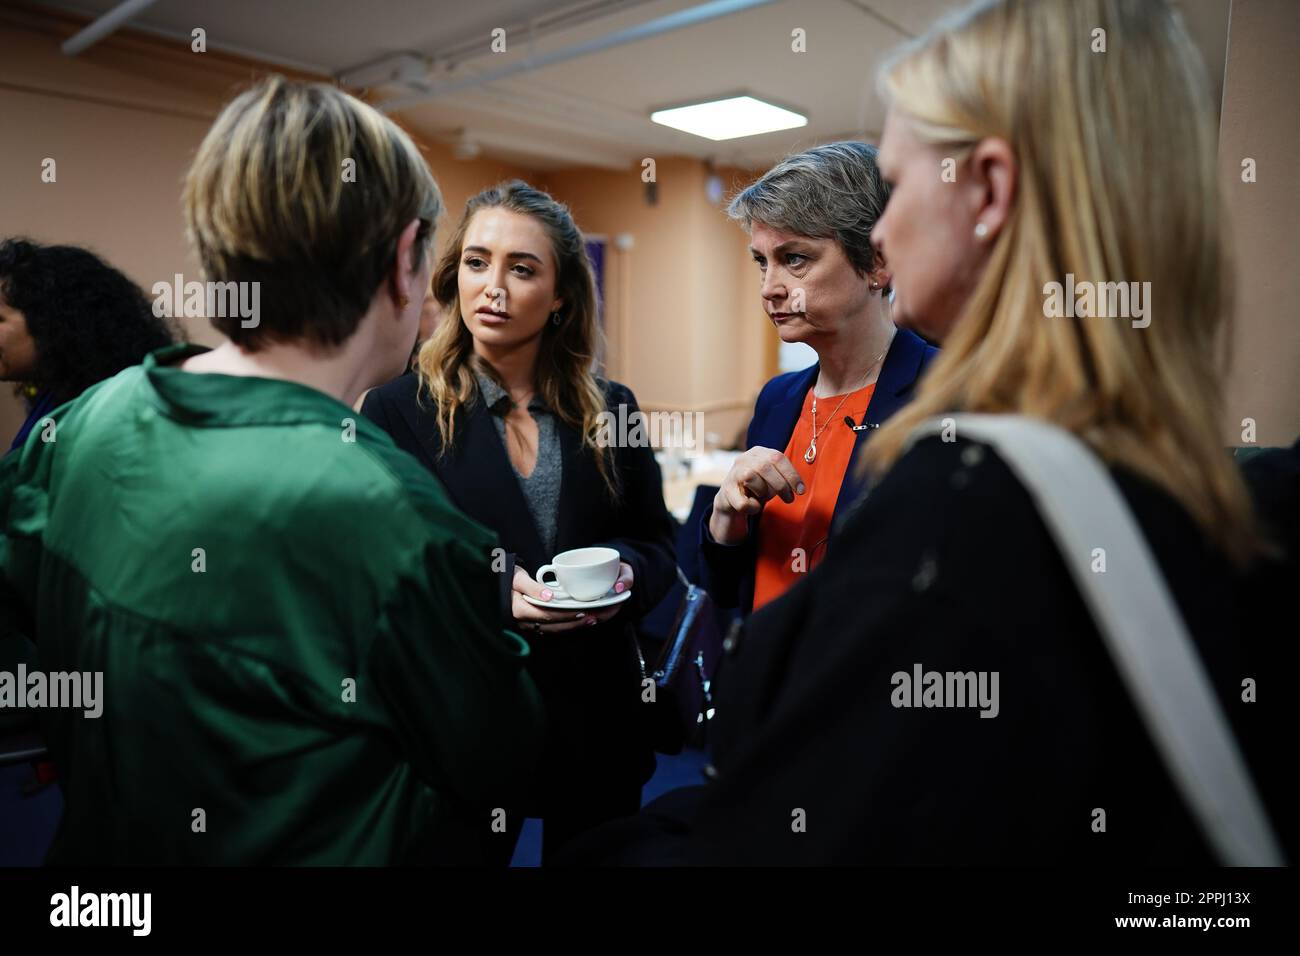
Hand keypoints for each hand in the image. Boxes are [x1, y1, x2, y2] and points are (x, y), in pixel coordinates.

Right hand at [510, 563, 633, 634]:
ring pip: (554, 629)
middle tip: (594, 618)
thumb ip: (532, 587)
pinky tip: (578, 621)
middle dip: (575, 623)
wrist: (494, 585)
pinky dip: (566, 625)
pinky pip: (551, 627)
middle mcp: (524, 622)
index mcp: (519, 610)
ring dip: (573, 626)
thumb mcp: (516, 577)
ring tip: (591, 620)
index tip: (582, 611)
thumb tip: (548, 596)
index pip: (548, 615)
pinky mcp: (531, 623)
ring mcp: (527, 625)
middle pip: (554, 625)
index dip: (566, 615)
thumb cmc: (506, 578)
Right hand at [709, 446, 805, 544]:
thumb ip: (783, 476)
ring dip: (763, 493)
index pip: (777, 457)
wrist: (731, 500)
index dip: (791, 474)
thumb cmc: (757, 487)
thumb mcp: (771, 477)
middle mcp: (744, 458)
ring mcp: (733, 473)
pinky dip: (753, 507)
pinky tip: (753, 506)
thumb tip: (800, 488)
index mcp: (758, 452)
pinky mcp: (726, 491)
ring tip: (763, 498)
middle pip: (765, 467)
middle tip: (789, 499)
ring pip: (752, 478)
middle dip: (781, 485)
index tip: (801, 490)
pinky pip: (743, 502)